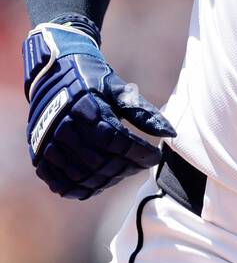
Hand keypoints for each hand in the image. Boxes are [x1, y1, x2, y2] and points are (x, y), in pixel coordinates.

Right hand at [23, 19, 174, 199]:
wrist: (54, 73)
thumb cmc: (93, 80)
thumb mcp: (119, 90)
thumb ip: (143, 113)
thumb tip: (171, 132)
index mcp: (87, 108)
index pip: (117, 141)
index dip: (140, 153)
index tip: (155, 156)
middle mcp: (65, 127)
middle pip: (102, 161)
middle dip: (127, 167)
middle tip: (140, 164)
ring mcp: (49, 143)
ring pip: (83, 175)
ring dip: (108, 180)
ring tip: (122, 172)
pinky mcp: (39, 155)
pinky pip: (60, 182)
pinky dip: (80, 188)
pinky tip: (97, 184)